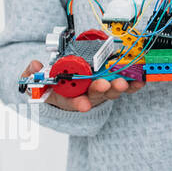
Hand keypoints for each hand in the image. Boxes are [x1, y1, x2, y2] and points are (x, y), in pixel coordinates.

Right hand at [20, 60, 144, 112]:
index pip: (70, 102)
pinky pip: (124, 86)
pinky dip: (132, 85)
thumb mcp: (35, 81)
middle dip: (100, 91)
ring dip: (119, 87)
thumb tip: (34, 65)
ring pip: (110, 91)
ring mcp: (99, 91)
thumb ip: (31, 75)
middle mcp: (84, 96)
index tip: (83, 105)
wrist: (63, 82)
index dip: (77, 104)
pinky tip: (140, 81)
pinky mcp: (112, 85)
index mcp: (65, 97)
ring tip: (125, 82)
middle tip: (105, 85)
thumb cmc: (50, 83)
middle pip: (94, 96)